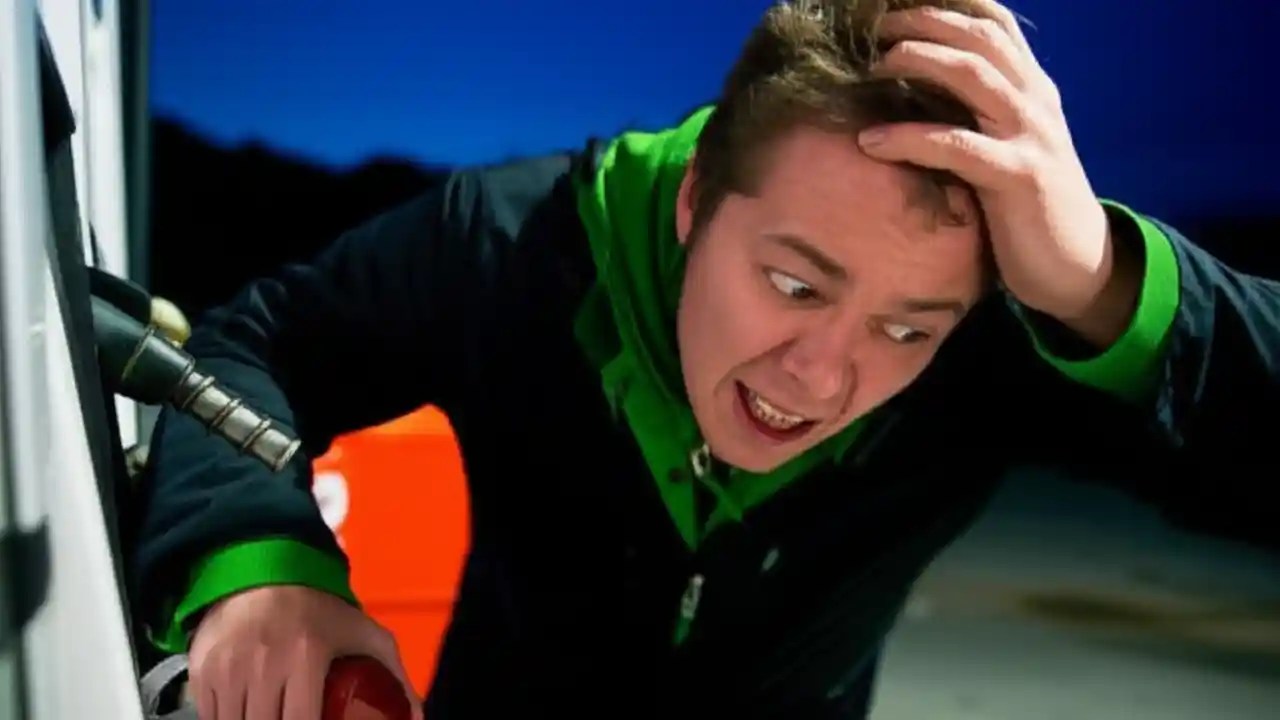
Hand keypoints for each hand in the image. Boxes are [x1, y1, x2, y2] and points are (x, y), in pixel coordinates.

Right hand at [187, 585, 422, 719]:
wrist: (265, 572)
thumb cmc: (319, 611)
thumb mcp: (364, 635)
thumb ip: (394, 675)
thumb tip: (416, 716)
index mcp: (305, 657)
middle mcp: (262, 665)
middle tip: (295, 718)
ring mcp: (227, 669)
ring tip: (274, 714)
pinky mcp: (201, 671)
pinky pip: (209, 716)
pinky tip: (247, 715)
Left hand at [856, 1, 1132, 329]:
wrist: (1077, 265)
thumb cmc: (1028, 206)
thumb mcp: (1008, 146)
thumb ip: (977, 113)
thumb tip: (915, 90)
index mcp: (1031, 88)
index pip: (995, 24)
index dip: (949, 5)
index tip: (898, 4)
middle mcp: (1034, 100)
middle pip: (978, 37)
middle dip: (923, 21)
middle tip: (873, 26)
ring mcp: (1030, 135)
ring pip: (972, 75)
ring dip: (917, 59)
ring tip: (871, 64)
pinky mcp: (1019, 177)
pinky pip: (958, 147)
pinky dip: (911, 138)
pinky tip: (872, 141)